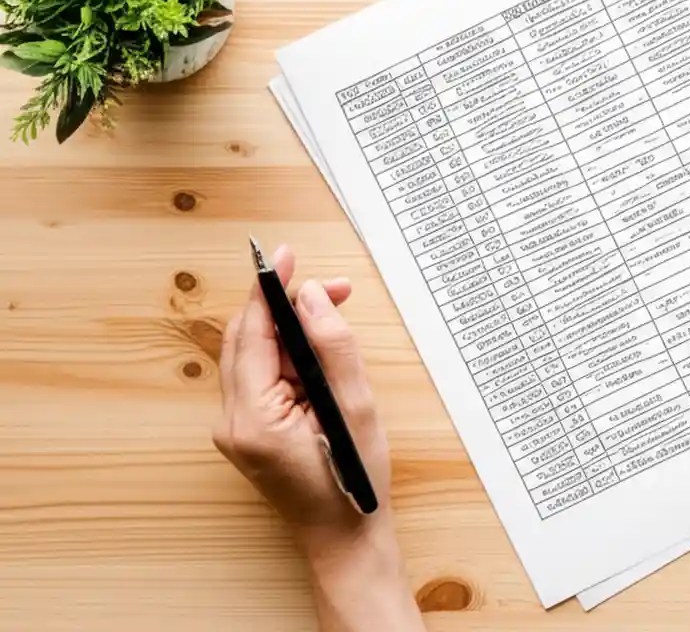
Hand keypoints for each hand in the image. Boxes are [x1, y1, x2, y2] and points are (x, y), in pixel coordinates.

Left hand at [215, 246, 423, 631]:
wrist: (345, 538)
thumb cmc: (353, 482)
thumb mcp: (354, 408)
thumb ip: (332, 347)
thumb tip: (311, 297)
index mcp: (252, 417)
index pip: (253, 333)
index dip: (269, 289)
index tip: (285, 256)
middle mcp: (231, 422)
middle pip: (248, 340)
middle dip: (288, 307)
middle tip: (334, 289)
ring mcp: (235, 429)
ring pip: (256, 356)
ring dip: (292, 332)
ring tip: (336, 318)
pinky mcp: (248, 432)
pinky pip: (262, 378)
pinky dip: (289, 358)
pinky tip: (321, 354)